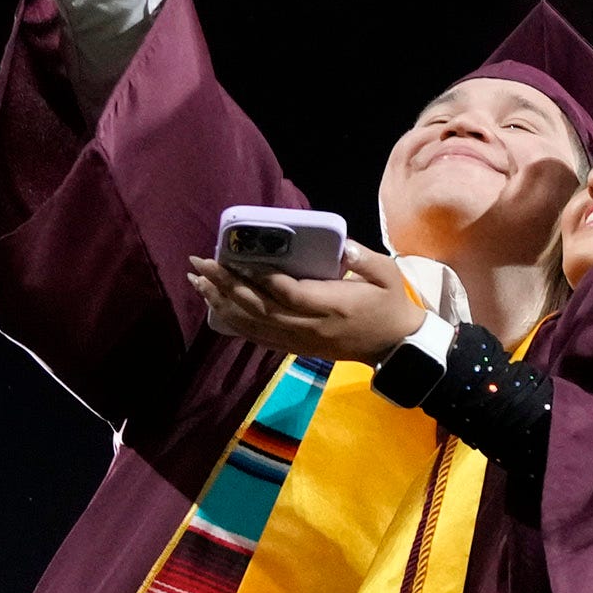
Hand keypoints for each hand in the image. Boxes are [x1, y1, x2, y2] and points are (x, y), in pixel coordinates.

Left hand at [187, 241, 422, 363]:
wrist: (394, 346)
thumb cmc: (390, 304)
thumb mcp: (388, 275)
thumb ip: (365, 259)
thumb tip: (343, 244)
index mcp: (331, 305)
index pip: (289, 291)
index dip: (260, 277)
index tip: (235, 258)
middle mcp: (308, 325)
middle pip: (259, 307)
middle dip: (226, 284)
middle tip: (201, 263)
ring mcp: (299, 340)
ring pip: (252, 323)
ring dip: (222, 303)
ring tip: (198, 282)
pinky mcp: (295, 347)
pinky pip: (258, 337)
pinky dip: (234, 323)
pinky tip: (216, 309)